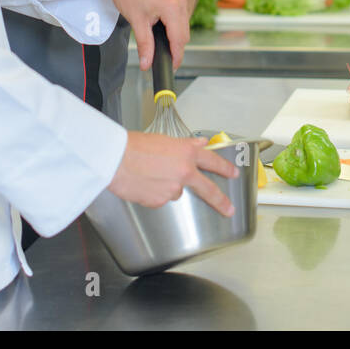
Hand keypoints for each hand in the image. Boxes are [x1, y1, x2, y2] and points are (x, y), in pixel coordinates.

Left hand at [93, 0, 189, 69]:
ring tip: (163, 46)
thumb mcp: (136, 22)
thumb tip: (147, 63)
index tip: (172, 66)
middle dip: (176, 47)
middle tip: (166, 59)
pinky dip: (175, 24)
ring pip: (184, 23)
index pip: (179, 38)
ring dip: (176, 35)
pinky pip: (181, 13)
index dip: (176, 55)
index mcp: (172, 6)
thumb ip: (145, 45)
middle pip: (184, 32)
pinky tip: (164, 29)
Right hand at [108, 132, 237, 217]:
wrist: (116, 160)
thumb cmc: (134, 146)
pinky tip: (143, 183)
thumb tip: (200, 144)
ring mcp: (173, 189)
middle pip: (208, 189)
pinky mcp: (160, 201)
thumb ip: (185, 145)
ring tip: (149, 175)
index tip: (233, 173)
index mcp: (187, 153)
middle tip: (228, 209)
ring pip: (175, 191)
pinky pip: (160, 199)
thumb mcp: (164, 140)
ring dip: (168, 186)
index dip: (225, 168)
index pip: (212, 160)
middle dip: (221, 201)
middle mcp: (184, 172)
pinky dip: (154, 193)